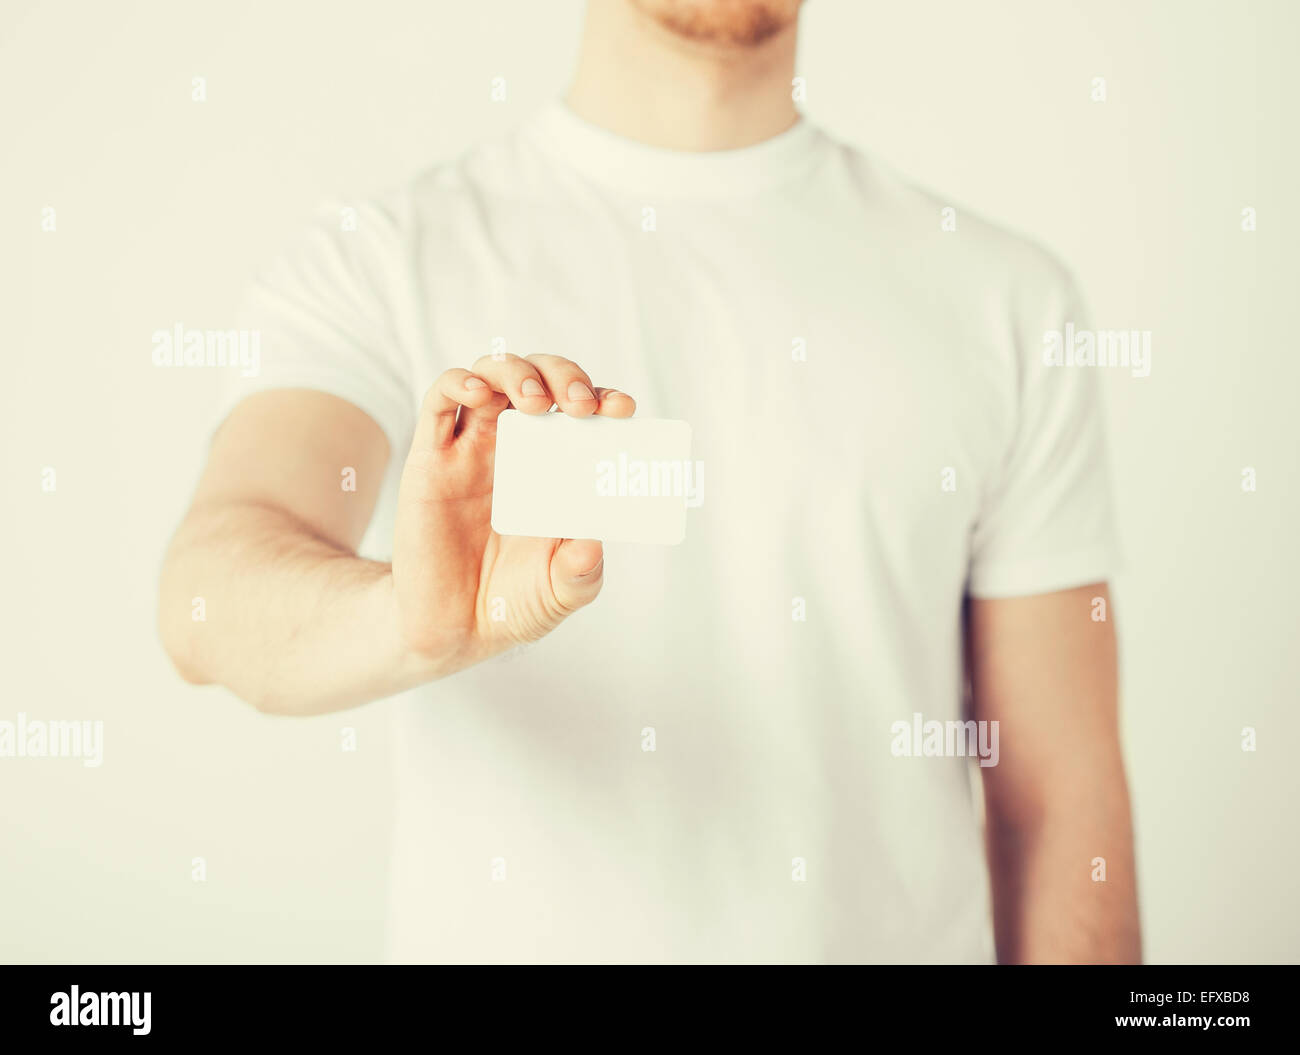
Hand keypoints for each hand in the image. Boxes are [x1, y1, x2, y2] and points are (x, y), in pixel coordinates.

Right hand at [391, 354, 634, 672]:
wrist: (451, 632)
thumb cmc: (512, 603)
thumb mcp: (560, 593)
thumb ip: (581, 573)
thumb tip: (594, 544)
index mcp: (556, 468)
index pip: (582, 412)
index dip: (603, 399)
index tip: (623, 411)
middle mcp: (516, 449)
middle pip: (540, 378)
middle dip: (564, 377)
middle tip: (581, 406)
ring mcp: (472, 449)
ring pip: (492, 375)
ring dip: (518, 373)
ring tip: (537, 402)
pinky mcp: (430, 459)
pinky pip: (439, 401)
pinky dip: (460, 383)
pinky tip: (480, 395)